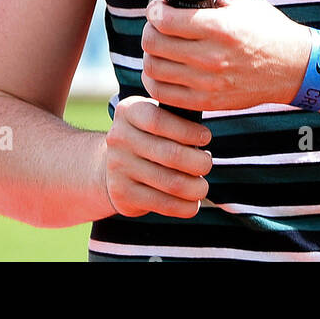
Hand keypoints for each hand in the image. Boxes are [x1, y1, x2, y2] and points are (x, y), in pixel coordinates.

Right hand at [100, 96, 212, 218]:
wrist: (113, 166)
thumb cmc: (148, 137)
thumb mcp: (154, 117)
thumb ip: (175, 118)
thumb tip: (204, 135)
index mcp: (129, 112)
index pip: (159, 120)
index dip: (188, 131)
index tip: (205, 137)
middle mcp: (119, 138)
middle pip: (171, 154)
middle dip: (199, 162)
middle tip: (206, 164)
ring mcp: (118, 167)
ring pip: (171, 183)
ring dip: (196, 187)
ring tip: (202, 186)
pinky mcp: (123, 194)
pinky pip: (163, 204)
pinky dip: (185, 206)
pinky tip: (193, 203)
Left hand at [142, 0, 311, 112]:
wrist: (293, 67)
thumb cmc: (264, 25)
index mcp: (220, 27)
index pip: (165, 21)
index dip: (154, 10)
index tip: (159, 6)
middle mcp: (212, 58)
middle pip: (154, 44)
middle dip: (150, 29)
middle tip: (158, 24)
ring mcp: (209, 84)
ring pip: (154, 70)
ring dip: (150, 53)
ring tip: (161, 44)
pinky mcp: (208, 103)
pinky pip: (163, 95)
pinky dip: (154, 80)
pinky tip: (162, 67)